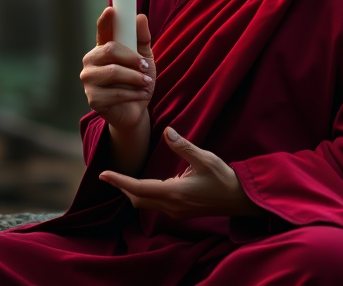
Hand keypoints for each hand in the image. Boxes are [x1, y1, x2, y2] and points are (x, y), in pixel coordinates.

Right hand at [80, 7, 155, 132]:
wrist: (136, 109)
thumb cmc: (138, 79)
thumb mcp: (144, 57)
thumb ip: (142, 39)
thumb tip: (140, 17)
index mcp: (103, 47)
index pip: (102, 30)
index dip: (105, 20)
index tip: (112, 10)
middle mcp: (91, 61)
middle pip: (110, 50)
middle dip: (132, 58)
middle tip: (145, 67)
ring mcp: (89, 80)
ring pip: (113, 72)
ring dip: (135, 78)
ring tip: (146, 82)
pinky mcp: (92, 99)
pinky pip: (115, 92)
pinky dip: (133, 93)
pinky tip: (141, 95)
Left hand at [99, 127, 264, 218]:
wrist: (239, 200)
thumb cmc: (224, 178)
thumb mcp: (205, 159)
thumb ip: (184, 146)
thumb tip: (167, 131)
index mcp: (175, 192)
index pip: (139, 188)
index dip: (119, 181)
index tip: (103, 174)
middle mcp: (171, 206)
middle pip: (137, 200)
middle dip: (122, 187)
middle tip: (109, 174)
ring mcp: (175, 212)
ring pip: (145, 204)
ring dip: (132, 192)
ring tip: (123, 177)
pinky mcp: (180, 212)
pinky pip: (154, 205)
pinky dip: (144, 195)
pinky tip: (146, 184)